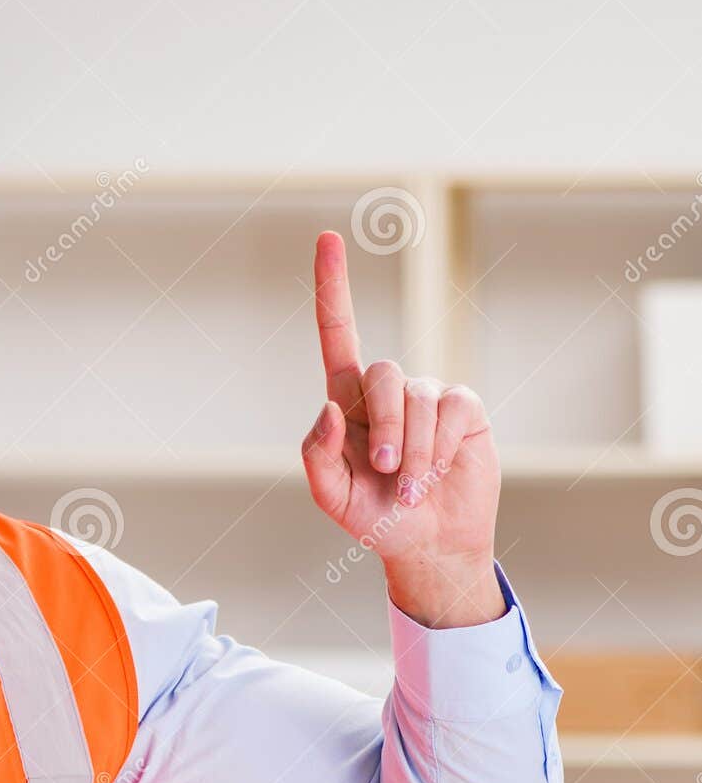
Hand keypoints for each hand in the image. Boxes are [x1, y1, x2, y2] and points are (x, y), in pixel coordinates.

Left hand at [302, 230, 505, 627]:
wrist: (426, 543)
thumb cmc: (374, 518)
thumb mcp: (330, 495)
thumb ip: (316, 454)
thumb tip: (329, 408)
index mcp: (347, 402)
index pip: (337, 335)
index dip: (332, 288)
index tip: (327, 239)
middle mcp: (388, 391)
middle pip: (383, 375)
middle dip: (385, 429)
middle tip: (384, 471)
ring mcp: (428, 397)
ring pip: (419, 399)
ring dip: (413, 451)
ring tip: (410, 487)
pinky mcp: (464, 410)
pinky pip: (453, 409)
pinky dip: (440, 447)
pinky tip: (436, 474)